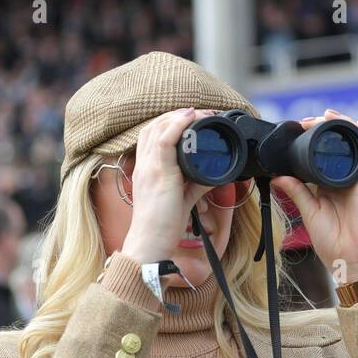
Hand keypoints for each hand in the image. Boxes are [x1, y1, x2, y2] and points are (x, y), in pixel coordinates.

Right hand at [119, 108, 216, 262]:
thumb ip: (196, 184)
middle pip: (153, 126)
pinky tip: (190, 118)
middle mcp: (144, 165)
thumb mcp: (182, 199)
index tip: (188, 119)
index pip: (150, 135)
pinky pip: (164, 141)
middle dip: (175, 115)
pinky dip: (177, 126)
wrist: (150, 243)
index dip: (168, 122)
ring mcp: (149, 168)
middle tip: (197, 113)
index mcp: (145, 169)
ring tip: (198, 113)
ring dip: (179, 116)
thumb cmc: (162, 225)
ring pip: (158, 128)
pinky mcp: (159, 175)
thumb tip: (214, 174)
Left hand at [271, 110, 357, 284]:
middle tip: (309, 119)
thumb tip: (278, 176)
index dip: (312, 141)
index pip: (321, 158)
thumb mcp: (309, 214)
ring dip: (344, 128)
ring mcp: (357, 182)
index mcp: (328, 187)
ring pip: (355, 146)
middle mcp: (344, 181)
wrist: (351, 262)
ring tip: (330, 115)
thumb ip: (297, 193)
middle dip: (326, 128)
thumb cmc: (332, 243)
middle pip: (338, 147)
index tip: (299, 130)